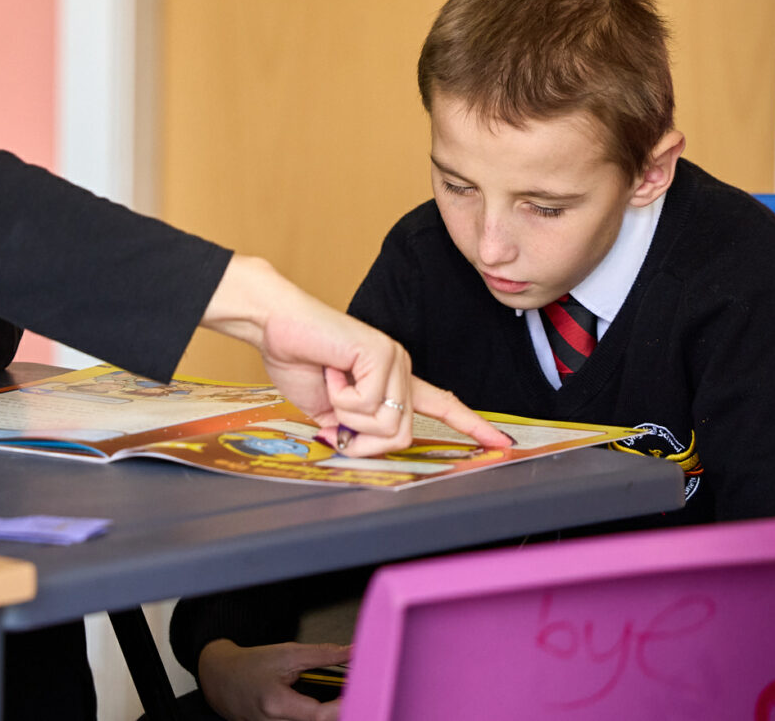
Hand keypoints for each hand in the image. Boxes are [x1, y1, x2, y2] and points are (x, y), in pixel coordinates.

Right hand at [198, 640, 348, 720]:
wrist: (221, 678)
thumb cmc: (251, 665)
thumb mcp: (288, 653)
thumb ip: (323, 655)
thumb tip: (353, 653)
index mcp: (277, 704)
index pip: (320, 715)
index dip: (343, 707)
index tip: (361, 694)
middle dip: (338, 711)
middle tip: (354, 695)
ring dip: (327, 714)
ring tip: (336, 700)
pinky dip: (315, 717)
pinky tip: (322, 708)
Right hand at [202, 256, 509, 456]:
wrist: (274, 325)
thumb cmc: (297, 361)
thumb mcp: (331, 413)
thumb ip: (354, 432)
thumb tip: (360, 449)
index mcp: (392, 382)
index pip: (441, 406)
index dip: (470, 426)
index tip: (500, 443)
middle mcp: (401, 369)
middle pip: (401, 436)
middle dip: (362, 439)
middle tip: (335, 415)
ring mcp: (394, 359)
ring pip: (387, 424)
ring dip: (347, 413)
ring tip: (332, 380)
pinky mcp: (382, 353)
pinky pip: (367, 403)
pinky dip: (339, 395)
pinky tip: (331, 369)